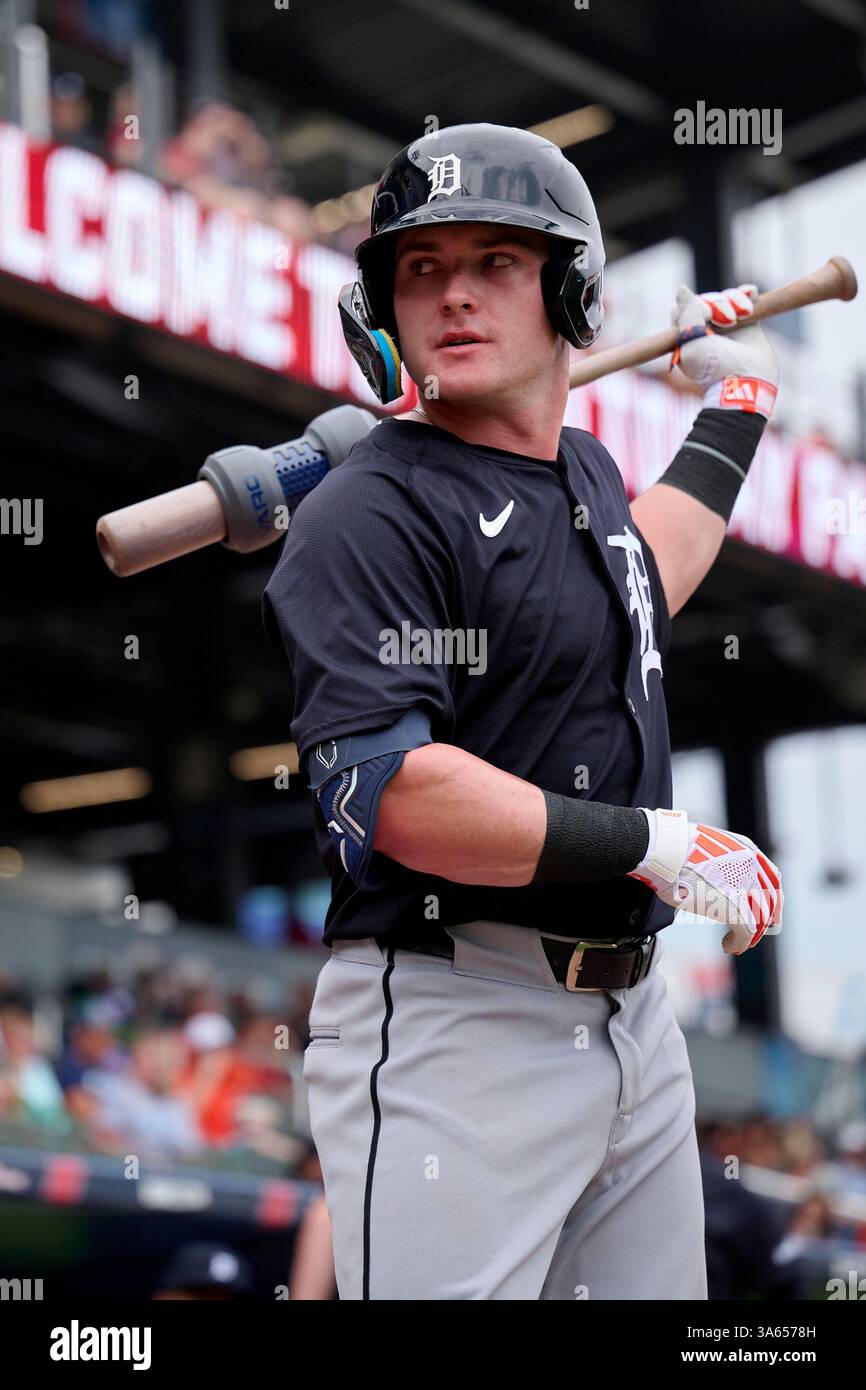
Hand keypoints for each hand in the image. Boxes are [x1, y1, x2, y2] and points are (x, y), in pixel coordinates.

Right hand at [630, 808, 782, 954]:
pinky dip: (739, 943)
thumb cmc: (674, 848)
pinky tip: (728, 946)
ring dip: (751, 934)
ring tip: (738, 942)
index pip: (772, 880)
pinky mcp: (738, 910)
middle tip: (753, 931)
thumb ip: (718, 860)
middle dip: (764, 919)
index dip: (768, 898)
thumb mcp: (706, 848)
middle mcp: (754, 869)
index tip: (760, 909)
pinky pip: (747, 933)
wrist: (667, 851)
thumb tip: (708, 874)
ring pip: (761, 919)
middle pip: (771, 901)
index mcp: (748, 851)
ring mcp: (748, 889)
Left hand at [671, 284, 778, 415]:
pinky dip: (748, 293)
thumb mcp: (692, 340)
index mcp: (687, 336)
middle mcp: (706, 330)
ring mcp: (727, 326)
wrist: (747, 382)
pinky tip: (752, 295)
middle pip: (708, 299)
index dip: (695, 305)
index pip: (684, 307)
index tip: (705, 316)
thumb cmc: (714, 366)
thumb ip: (687, 313)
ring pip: (727, 296)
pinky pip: (746, 297)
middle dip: (719, 303)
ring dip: (735, 300)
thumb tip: (681, 289)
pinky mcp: (748, 323)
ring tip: (744, 315)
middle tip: (728, 321)